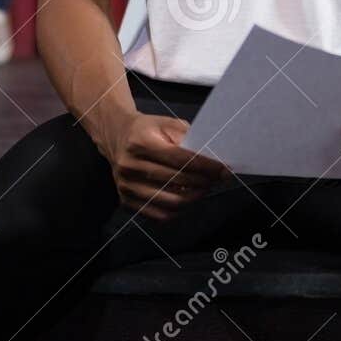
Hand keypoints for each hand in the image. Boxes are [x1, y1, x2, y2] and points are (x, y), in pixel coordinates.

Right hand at [101, 112, 228, 221]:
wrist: (116, 136)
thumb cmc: (147, 130)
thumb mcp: (167, 124)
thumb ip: (189, 139)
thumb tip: (213, 159)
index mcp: (141, 142)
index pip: (181, 159)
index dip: (207, 166)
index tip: (224, 170)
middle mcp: (130, 166)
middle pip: (178, 180)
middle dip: (204, 181)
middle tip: (217, 179)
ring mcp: (126, 186)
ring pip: (171, 202)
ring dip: (194, 197)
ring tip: (204, 189)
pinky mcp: (125, 201)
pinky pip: (159, 215)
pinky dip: (178, 211)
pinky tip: (186, 199)